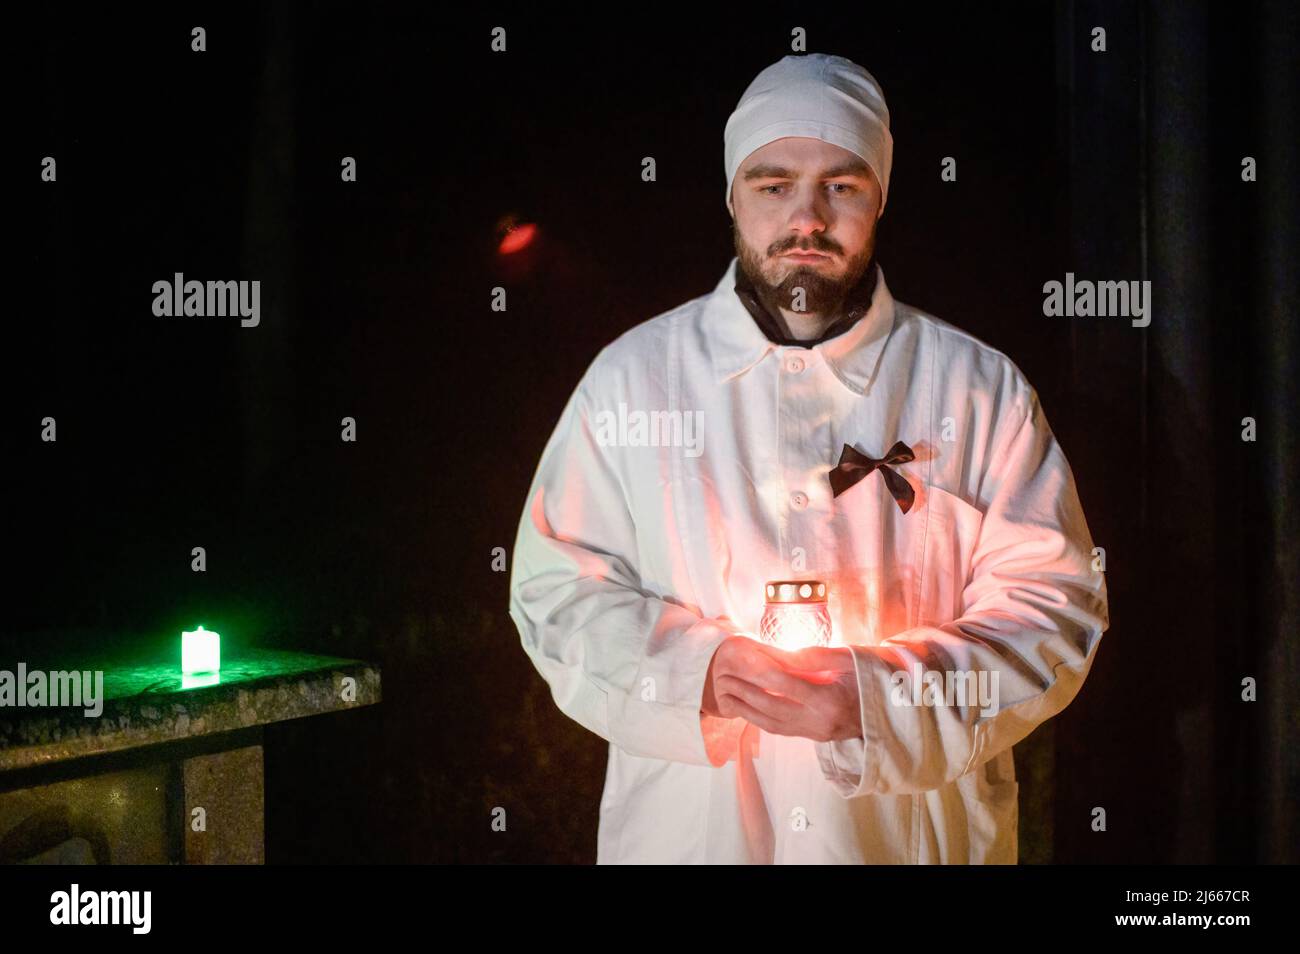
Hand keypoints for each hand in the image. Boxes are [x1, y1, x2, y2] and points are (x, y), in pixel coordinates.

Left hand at [702, 638, 861, 742]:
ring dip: (745, 708)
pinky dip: (759, 719)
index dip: (763, 669)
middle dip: (744, 691)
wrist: (888, 710)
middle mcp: (820, 722)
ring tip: (725, 693)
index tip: (744, 657)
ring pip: (771, 723)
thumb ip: (814, 657)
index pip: (787, 684)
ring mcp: (816, 733)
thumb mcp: (848, 660)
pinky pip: (780, 730)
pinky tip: (744, 708)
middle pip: (772, 706)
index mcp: (831, 700)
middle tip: (723, 677)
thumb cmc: (868, 677)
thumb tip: (783, 654)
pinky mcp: (812, 738)